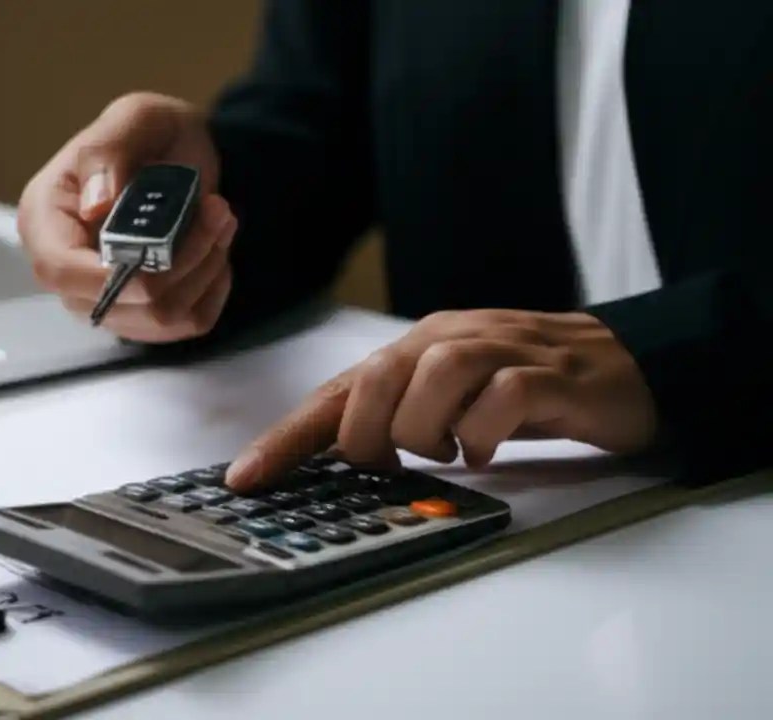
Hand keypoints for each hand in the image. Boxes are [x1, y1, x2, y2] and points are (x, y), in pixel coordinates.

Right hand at [16, 92, 237, 342]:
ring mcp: (103, 296)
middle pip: (118, 304)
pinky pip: (184, 324)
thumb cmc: (150, 133)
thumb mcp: (133, 118)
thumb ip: (108, 152)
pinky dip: (212, 290)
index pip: (60, 269)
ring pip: (158, 319)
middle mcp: (66, 267)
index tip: (165, 246)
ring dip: (204, 270)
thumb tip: (95, 204)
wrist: (181, 152)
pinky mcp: (141, 312)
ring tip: (221, 222)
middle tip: (218, 211)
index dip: (109, 274)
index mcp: (46, 219)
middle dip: (181, 262)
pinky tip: (216, 252)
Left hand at [224, 309, 657, 491]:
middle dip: (371, 438)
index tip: (246, 478)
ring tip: (450, 450)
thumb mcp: (450, 398)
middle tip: (393, 463)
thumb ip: (396, 417)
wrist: (627, 364)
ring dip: (429, 432)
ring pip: (433, 380)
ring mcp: (502, 350)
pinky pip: (500, 399)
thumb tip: (339, 461)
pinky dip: (484, 434)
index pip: (336, 391)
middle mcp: (451, 338)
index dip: (287, 436)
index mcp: (418, 345)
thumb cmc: (525, 386)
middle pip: (376, 380)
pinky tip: (488, 450)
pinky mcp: (549, 375)